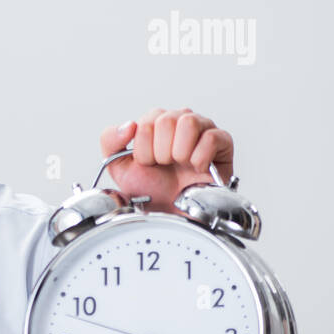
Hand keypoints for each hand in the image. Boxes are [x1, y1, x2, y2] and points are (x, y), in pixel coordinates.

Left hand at [98, 108, 234, 213]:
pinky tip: (197, 168)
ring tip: (181, 166)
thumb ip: (110, 140)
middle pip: (166, 120)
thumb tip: (128, 124)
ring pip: (188, 122)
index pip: (147, 120)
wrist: (172, 213)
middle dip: (160, 152)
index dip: (144, 149)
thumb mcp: (119, 166)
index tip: (149, 163)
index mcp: (156, 122)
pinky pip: (211, 137)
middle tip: (166, 166)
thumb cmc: (151, 189)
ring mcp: (202, 128)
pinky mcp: (222, 142)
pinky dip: (199, 157)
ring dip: (179, 152)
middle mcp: (179, 121)